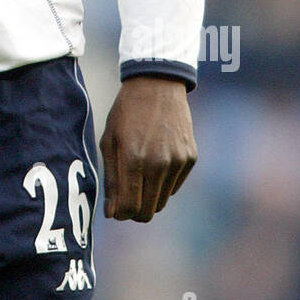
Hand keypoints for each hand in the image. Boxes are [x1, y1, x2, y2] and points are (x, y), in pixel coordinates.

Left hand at [99, 75, 196, 220]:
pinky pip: (174, 185)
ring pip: (162, 200)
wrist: (157, 85)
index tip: (115, 209)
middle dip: (134, 211)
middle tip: (125, 198)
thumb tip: (112, 213)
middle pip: (148, 210)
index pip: (129, 207)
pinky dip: (163, 183)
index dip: (120, 214)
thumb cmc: (126, 112)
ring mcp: (177, 161)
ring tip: (139, 174)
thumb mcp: (109, 140)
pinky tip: (155, 161)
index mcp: (133, 158)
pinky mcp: (190, 158)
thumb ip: (111, 179)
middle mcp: (158, 163)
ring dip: (148, 196)